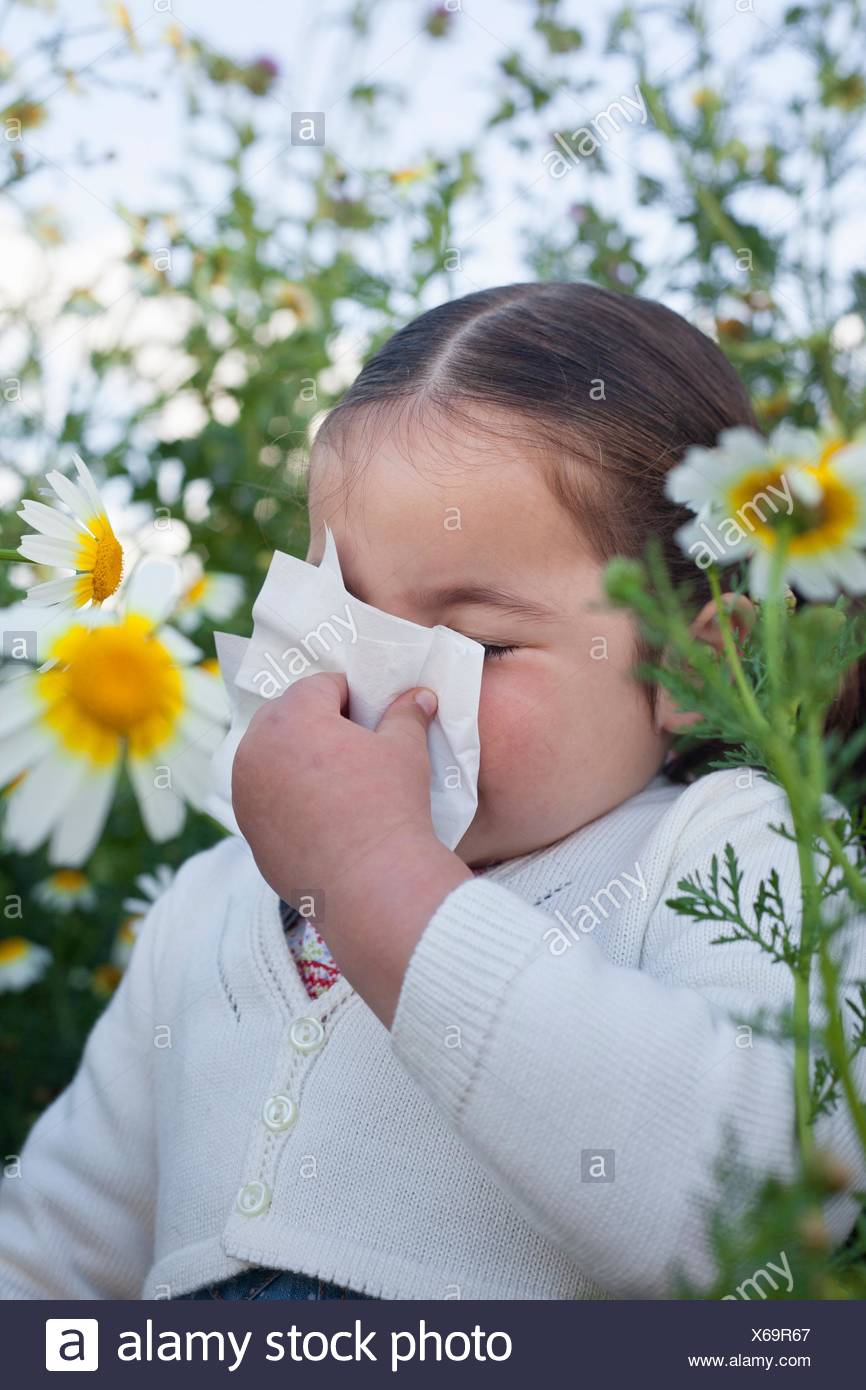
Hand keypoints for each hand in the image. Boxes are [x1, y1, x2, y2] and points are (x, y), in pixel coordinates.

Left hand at [231, 672, 471, 1024]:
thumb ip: (406, 715)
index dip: (350, 695)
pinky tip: (316, 809)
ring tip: (331, 776)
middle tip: (350, 741)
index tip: (368, 714)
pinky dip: (283, 793)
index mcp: (292, 717)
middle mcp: (256, 748)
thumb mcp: (405, 751)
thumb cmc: (389, 808)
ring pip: (266, 755)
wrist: (371, 884)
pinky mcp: (246, 828)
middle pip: (284, 714)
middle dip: (314, 720)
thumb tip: (420, 696)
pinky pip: (262, 795)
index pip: (320, 686)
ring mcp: (244, 791)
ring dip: (293, 756)